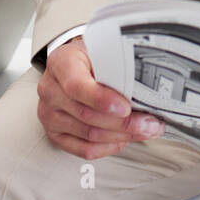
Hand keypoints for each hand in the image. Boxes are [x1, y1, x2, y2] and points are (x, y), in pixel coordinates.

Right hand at [37, 36, 164, 159]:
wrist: (74, 64)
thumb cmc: (90, 58)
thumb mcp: (102, 50)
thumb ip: (116, 65)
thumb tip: (146, 85)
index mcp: (60, 63)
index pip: (77, 86)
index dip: (101, 100)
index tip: (126, 107)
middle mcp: (50, 89)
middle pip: (86, 114)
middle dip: (123, 123)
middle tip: (149, 123)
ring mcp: (50, 114)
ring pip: (88, 134)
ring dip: (121, 136)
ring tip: (144, 130)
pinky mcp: (55, 133)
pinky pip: (83, 149)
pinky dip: (108, 147)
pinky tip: (123, 139)